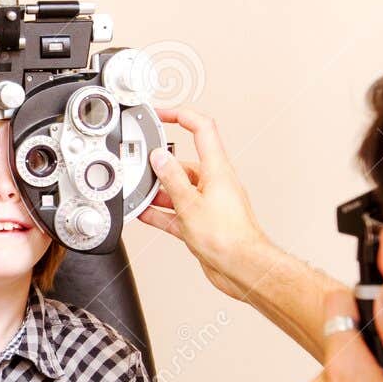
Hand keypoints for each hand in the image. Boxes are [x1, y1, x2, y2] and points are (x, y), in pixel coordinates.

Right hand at [138, 107, 269, 302]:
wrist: (241, 267)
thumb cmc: (228, 237)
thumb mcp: (190, 203)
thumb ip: (172, 179)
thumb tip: (160, 158)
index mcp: (217, 169)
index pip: (202, 128)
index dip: (181, 115)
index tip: (161, 114)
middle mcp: (215, 182)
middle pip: (185, 162)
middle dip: (161, 165)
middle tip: (143, 167)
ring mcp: (209, 202)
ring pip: (179, 188)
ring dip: (160, 191)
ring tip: (141, 195)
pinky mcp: (203, 222)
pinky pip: (178, 211)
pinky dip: (162, 211)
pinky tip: (148, 213)